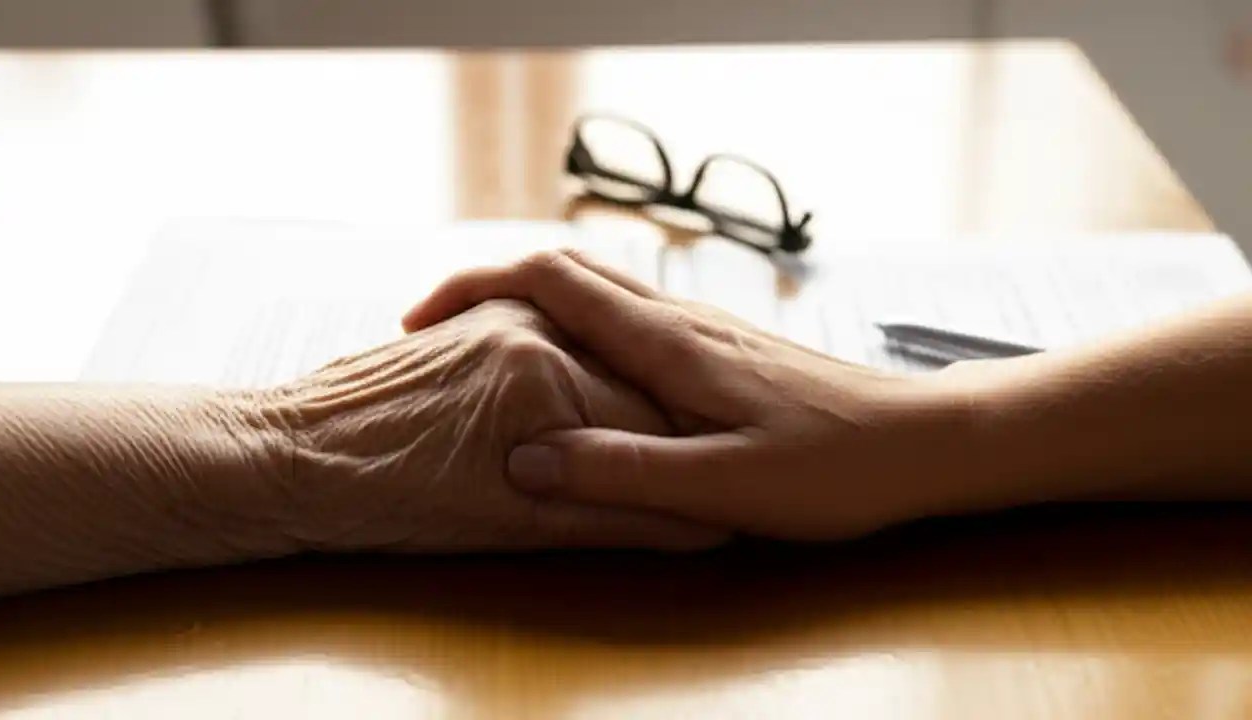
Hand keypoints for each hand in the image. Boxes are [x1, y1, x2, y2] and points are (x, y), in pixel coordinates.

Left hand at [260, 299, 722, 551]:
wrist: (288, 457)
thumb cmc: (386, 501)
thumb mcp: (512, 527)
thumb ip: (612, 517)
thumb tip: (704, 527)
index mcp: (543, 378)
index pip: (650, 424)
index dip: (685, 469)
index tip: (715, 498)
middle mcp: (529, 329)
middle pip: (632, 382)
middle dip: (661, 434)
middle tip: (687, 477)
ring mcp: (503, 316)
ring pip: (600, 356)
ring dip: (626, 401)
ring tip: (635, 451)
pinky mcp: (484, 319)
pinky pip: (559, 339)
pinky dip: (583, 377)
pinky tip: (580, 414)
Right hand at [403, 250, 986, 540]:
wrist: (923, 443)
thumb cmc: (835, 467)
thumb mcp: (723, 488)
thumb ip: (623, 472)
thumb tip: (524, 457)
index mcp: (668, 342)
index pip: (551, 278)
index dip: (476, 286)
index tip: (421, 321)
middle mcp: (681, 319)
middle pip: (569, 269)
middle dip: (493, 287)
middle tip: (441, 332)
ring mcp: (705, 329)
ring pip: (601, 290)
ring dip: (535, 306)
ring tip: (492, 352)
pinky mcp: (724, 350)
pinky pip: (631, 318)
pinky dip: (581, 330)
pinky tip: (581, 377)